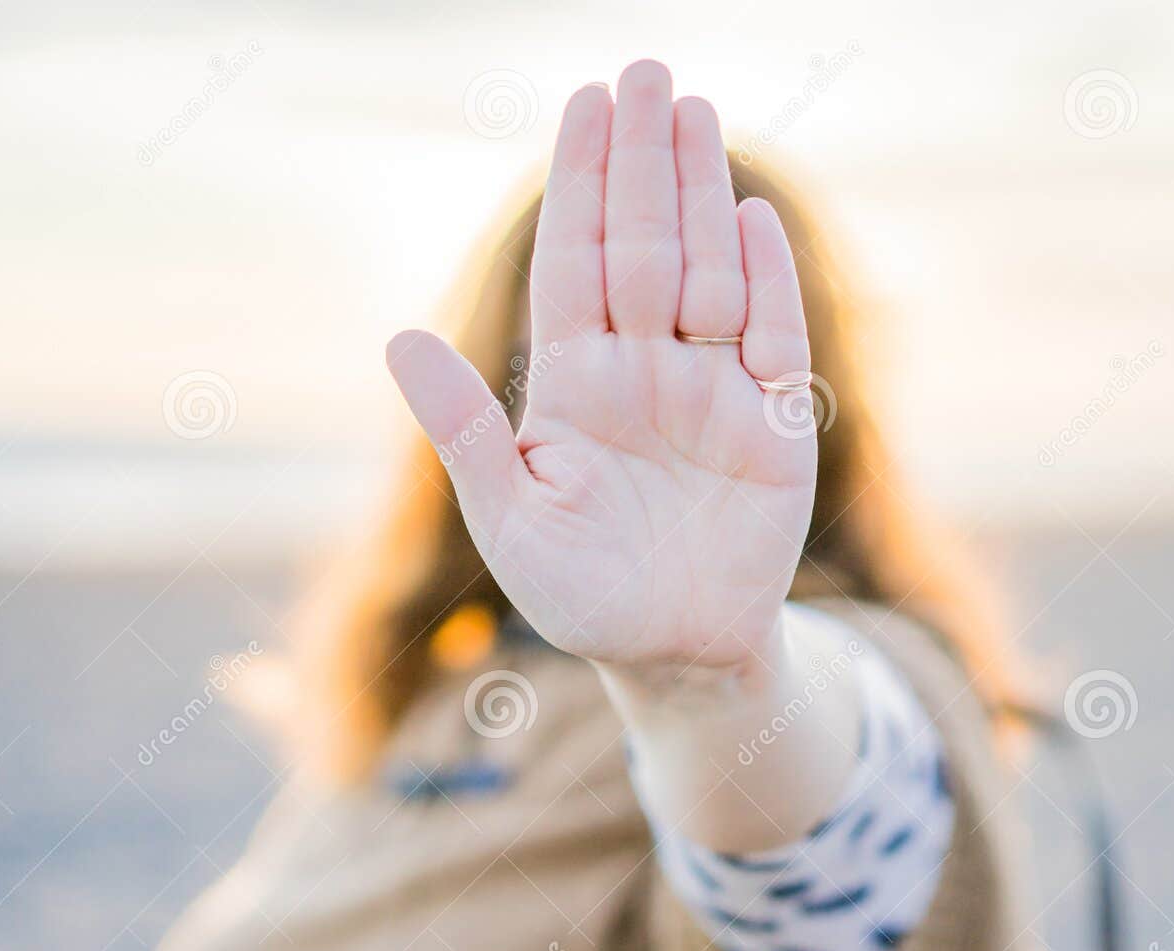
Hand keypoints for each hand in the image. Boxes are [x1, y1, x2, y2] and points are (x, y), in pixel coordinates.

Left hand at [387, 60, 813, 677]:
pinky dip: (768, 282)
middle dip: (643, 162)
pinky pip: (774, 339)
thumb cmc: (581, 594)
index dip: (580, 185)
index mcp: (577, 384)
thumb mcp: (511, 518)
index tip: (585, 105)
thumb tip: (398, 339)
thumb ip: (465, 430)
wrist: (674, 654)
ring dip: (702, 195)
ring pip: (709, 273)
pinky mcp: (775, 427)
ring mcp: (714, 392)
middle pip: (645, 246)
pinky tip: (749, 216)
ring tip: (693, 112)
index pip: (577, 262)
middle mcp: (645, 371)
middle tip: (645, 72)